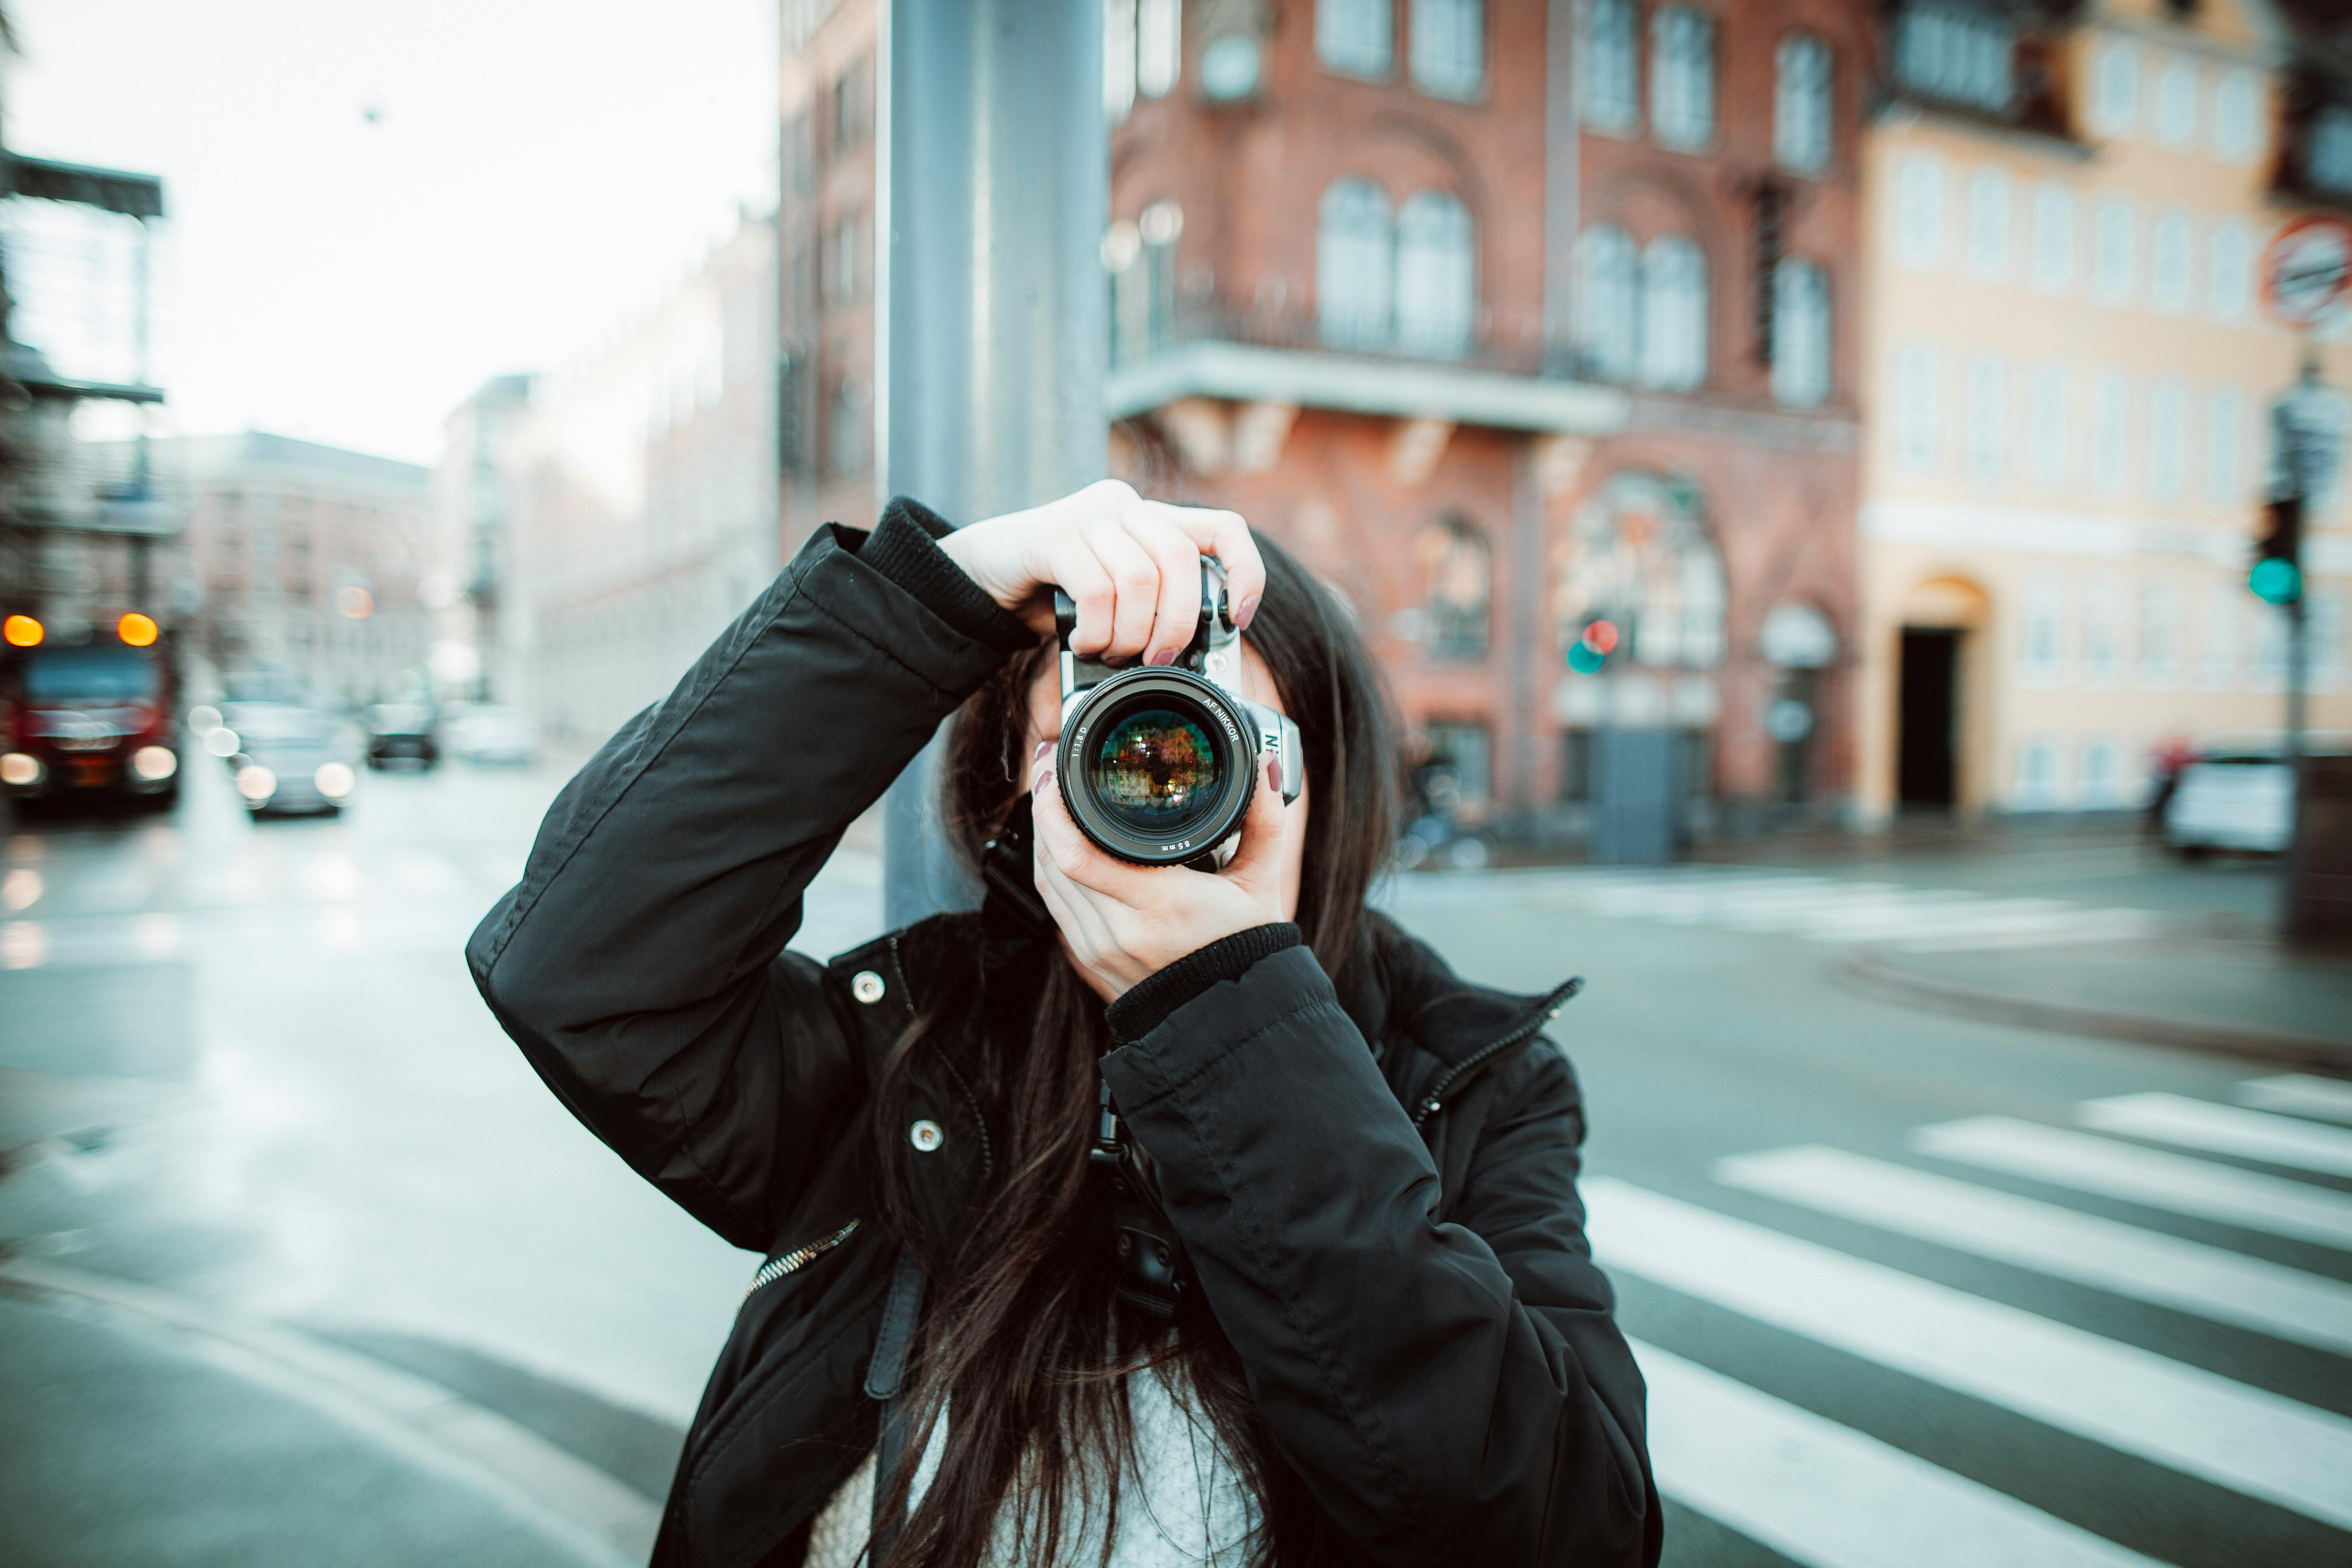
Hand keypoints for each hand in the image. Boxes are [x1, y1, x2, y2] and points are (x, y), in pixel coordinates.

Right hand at [937, 479, 1264, 664]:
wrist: (977, 573)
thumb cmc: (1051, 592)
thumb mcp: (1114, 598)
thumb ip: (1150, 608)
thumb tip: (1191, 656)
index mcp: (1151, 518)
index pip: (1224, 528)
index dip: (1245, 572)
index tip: (1238, 619)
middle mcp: (1125, 506)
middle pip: (1181, 560)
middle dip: (1177, 623)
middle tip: (1158, 658)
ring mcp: (1088, 515)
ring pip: (1140, 579)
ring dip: (1129, 633)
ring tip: (1108, 651)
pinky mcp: (1052, 535)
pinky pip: (1096, 589)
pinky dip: (1095, 629)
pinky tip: (1081, 642)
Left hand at [1029, 742, 1298, 1000]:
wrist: (1230, 1014)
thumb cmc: (1247, 948)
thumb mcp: (1263, 882)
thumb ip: (1265, 818)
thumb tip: (1265, 763)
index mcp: (1163, 905)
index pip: (1079, 853)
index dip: (1055, 806)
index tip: (1058, 764)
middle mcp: (1121, 930)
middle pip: (1053, 858)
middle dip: (1044, 805)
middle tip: (1052, 765)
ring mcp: (1098, 947)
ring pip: (1046, 878)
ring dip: (1042, 832)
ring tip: (1050, 792)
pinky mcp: (1088, 957)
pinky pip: (1053, 901)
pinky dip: (1049, 864)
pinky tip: (1056, 837)